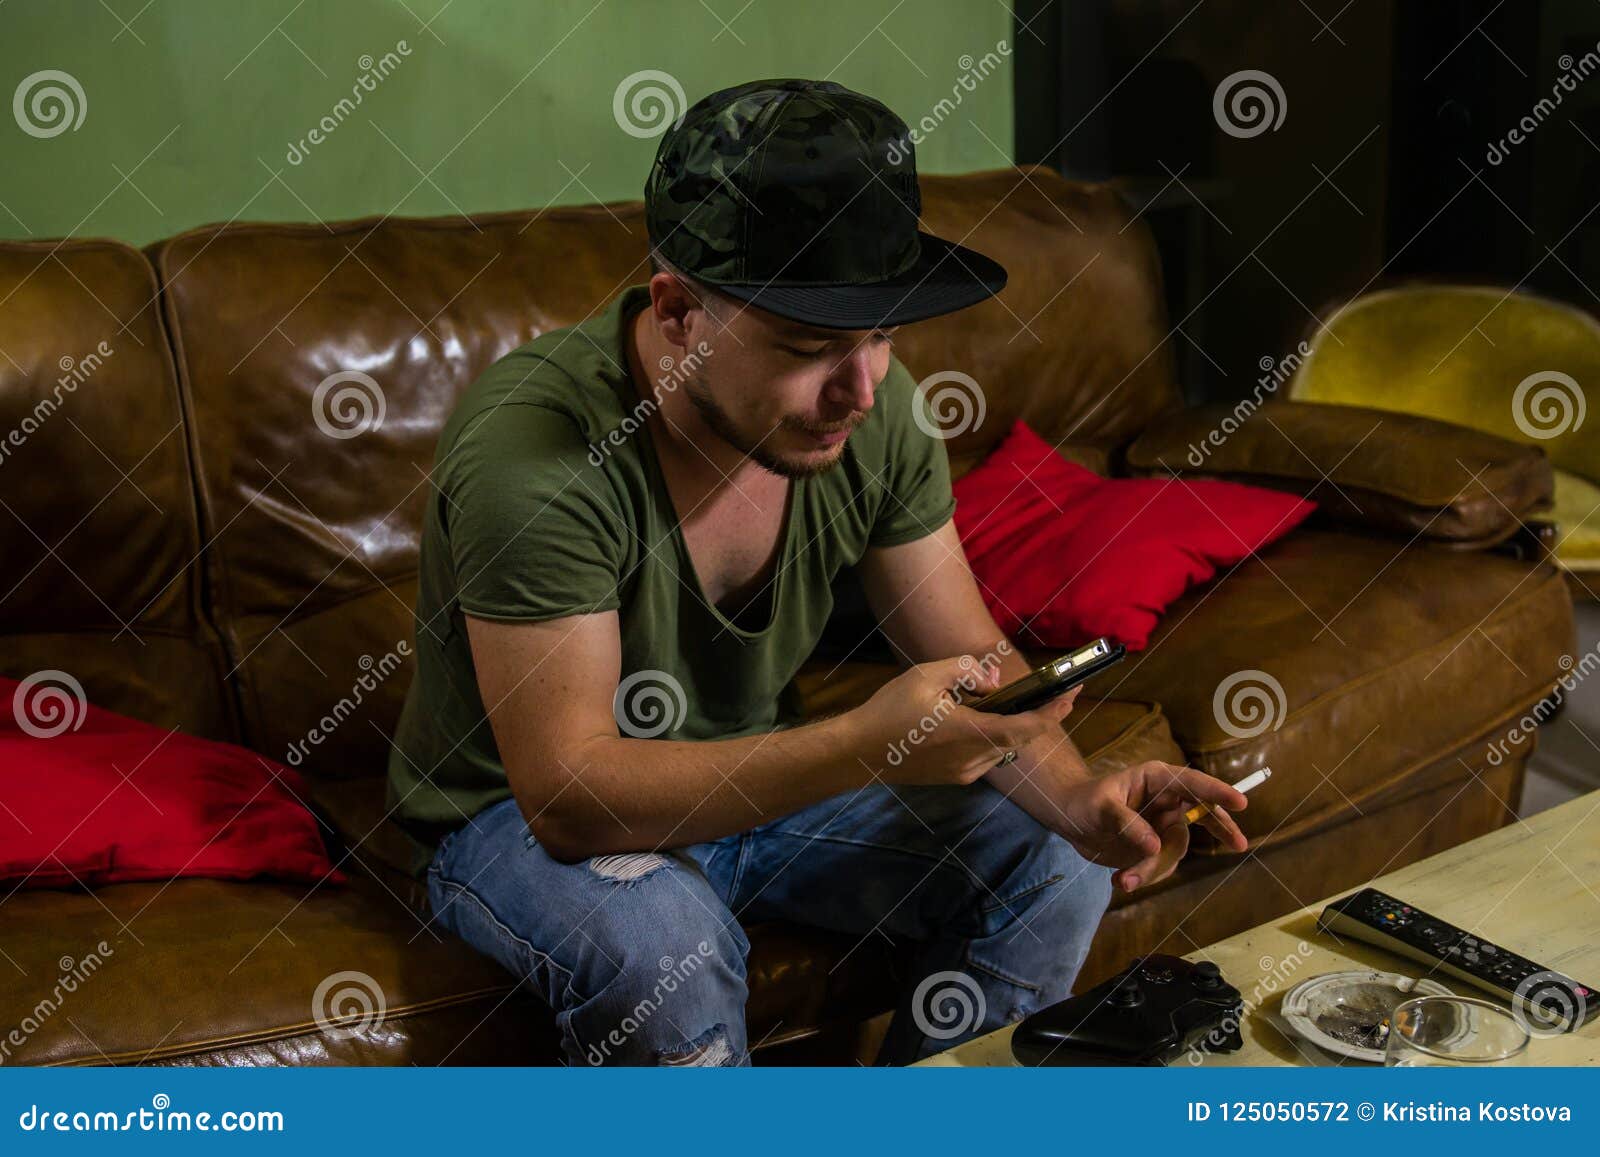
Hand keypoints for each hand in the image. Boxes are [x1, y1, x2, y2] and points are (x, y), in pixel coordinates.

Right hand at [854, 655, 1082, 787]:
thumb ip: (965, 670)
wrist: (858, 753)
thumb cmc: (889, 711)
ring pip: (1004, 747)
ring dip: (1015, 726)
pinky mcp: (955, 778)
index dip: (1054, 712)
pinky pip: (987, 755)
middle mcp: (975, 758)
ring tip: (1013, 702)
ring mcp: (965, 772)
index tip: (1072, 694)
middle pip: (1020, 737)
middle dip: (1041, 715)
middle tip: (1059, 693)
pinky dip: (994, 737)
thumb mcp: (925, 675)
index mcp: (971, 732)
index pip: (1027, 726)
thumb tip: (994, 682)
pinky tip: (978, 720)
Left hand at [1057, 761, 1248, 892]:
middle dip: (1220, 830)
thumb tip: (1155, 846)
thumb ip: (1126, 823)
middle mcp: (1166, 802)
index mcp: (1156, 780)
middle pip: (1200, 817)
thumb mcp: (1100, 807)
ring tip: (1124, 880)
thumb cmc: (1084, 802)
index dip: (1217, 792)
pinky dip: (1144, 877)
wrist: (1071, 821)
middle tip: (1240, 844)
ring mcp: (1163, 827)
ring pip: (1175, 851)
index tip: (1241, 802)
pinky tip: (1120, 879)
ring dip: (1154, 870)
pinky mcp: (1155, 849)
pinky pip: (1162, 867)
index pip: (1192, 783)